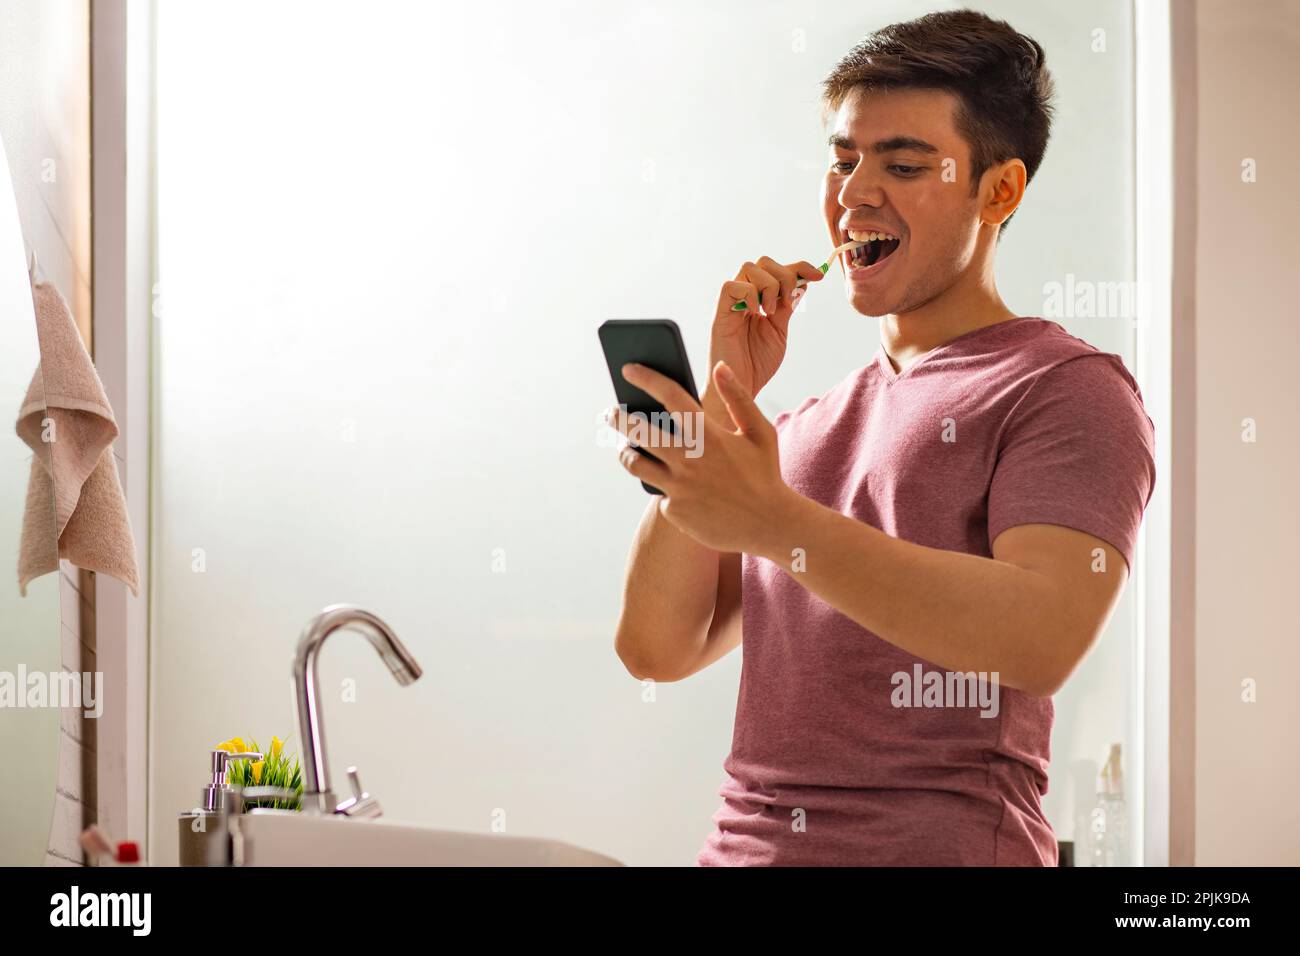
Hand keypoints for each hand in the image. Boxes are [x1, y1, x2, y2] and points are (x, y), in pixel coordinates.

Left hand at [605, 358, 795, 555]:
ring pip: (635, 463)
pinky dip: (660, 484)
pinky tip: (665, 482)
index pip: (669, 396)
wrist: (769, 525)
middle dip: (618, 416)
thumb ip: (738, 397)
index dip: (646, 378)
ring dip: (626, 452)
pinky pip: (657, 492)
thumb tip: (719, 366)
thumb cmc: (764, 474)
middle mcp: (689, 460)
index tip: (628, 369)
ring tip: (626, 447)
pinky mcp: (675, 511)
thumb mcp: (760, 432)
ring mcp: (679, 487)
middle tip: (611, 412)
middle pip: (638, 430)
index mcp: (709, 435)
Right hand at [705, 256, 823, 418]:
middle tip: (788, 304)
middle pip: (762, 262)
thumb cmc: (756, 364)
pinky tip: (757, 314)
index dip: (799, 267)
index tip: (818, 275)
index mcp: (758, 300)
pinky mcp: (720, 314)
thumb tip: (802, 283)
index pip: (777, 270)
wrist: (740, 390)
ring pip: (749, 268)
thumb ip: (787, 307)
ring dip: (769, 286)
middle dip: (784, 276)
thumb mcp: (779, 331)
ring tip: (772, 312)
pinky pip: (731, 286)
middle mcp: (743, 298)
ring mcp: (731, 304)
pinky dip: (750, 294)